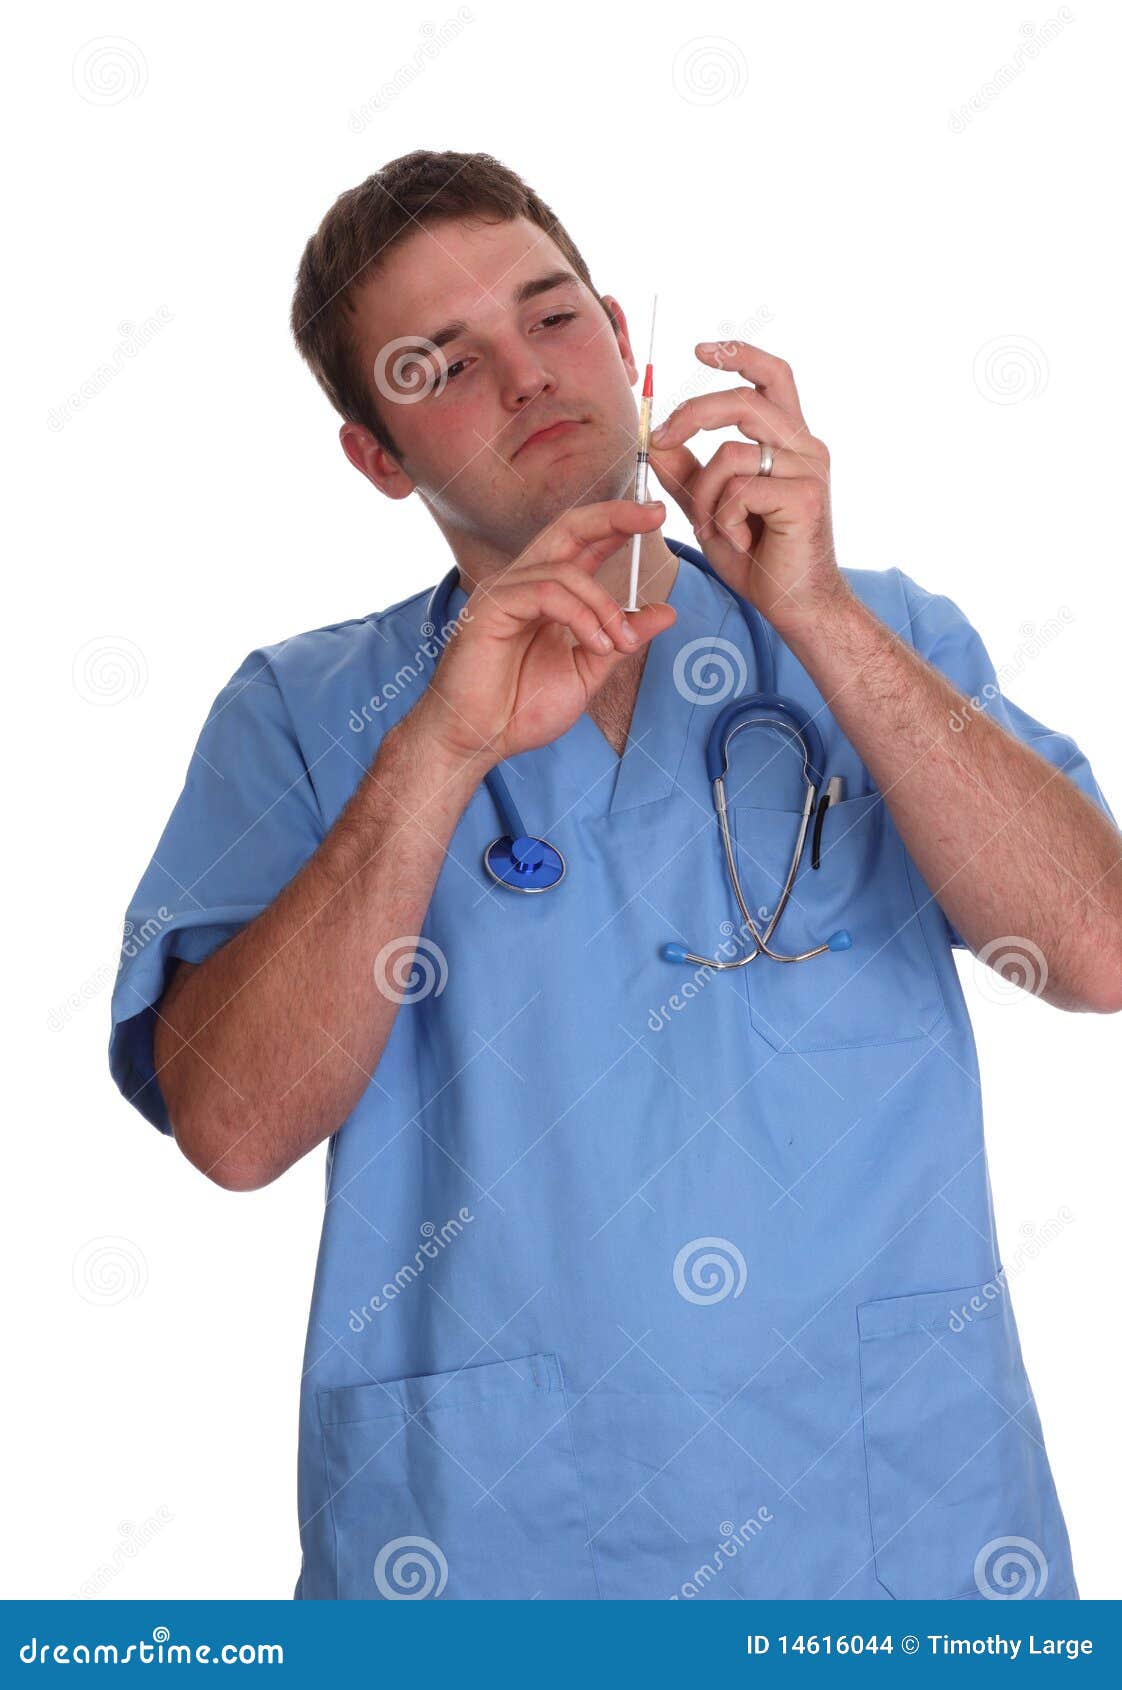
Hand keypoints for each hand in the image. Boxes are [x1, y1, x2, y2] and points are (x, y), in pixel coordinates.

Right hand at [411, 500, 675, 768]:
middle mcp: (524, 583)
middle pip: (569, 528)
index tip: (656, 515)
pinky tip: (596, 645)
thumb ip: (622, 637)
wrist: (481, 740)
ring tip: (618, 644)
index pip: (583, 542)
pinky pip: (547, 594)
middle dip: (614, 516)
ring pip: (566, 573)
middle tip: (654, 515)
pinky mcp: (490, 608)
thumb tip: (667, 612)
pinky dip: (581, 617)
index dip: (617, 523)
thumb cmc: (522, 709)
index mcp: (547, 594)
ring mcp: (504, 592)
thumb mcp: (589, 669)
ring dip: (604, 608)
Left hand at [647, 341, 850, 635]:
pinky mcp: (805, 496)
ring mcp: (809, 469)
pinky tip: (741, 541)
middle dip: (691, 415)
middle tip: (660, 439)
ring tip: (715, 527)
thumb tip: (653, 443)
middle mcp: (804, 446)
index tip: (699, 350)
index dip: (738, 355)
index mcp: (788, 440)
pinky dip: (724, 519)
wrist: (795, 605)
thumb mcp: (710, 509)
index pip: (772, 376)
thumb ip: (686, 475)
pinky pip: (740, 490)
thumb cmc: (759, 557)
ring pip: (730, 453)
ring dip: (704, 494)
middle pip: (742, 401)